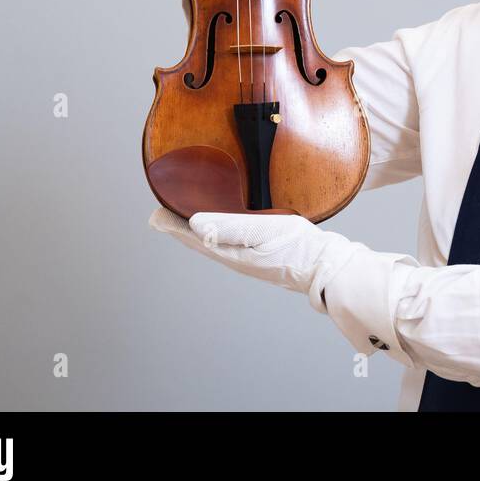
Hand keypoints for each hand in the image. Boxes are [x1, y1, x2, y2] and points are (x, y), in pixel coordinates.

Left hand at [148, 206, 355, 297]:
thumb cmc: (297, 248)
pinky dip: (216, 232)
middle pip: (199, 241)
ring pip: (213, 242)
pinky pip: (229, 242)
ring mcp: (247, 257)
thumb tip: (194, 222)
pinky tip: (222, 227)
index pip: (193, 237)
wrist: (325, 266)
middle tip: (160, 216)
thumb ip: (229, 226)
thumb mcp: (262, 232)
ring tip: (183, 220)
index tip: (154, 214)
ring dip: (195, 231)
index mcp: (230, 253)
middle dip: (179, 228)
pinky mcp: (259, 254)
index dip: (172, 225)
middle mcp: (234, 257)